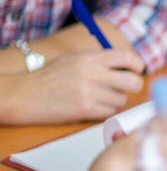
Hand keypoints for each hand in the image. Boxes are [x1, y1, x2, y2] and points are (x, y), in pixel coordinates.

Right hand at [2, 49, 143, 123]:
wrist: (26, 95)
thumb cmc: (51, 77)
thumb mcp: (75, 60)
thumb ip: (100, 61)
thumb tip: (128, 66)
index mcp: (90, 58)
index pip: (127, 57)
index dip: (137, 65)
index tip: (137, 70)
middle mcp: (92, 73)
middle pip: (133, 81)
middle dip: (134, 86)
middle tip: (126, 87)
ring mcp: (90, 92)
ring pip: (122, 99)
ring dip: (115, 100)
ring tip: (99, 97)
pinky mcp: (86, 109)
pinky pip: (110, 112)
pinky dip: (105, 111)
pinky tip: (92, 106)